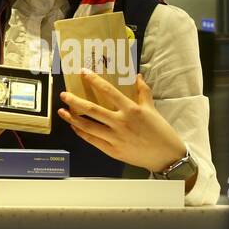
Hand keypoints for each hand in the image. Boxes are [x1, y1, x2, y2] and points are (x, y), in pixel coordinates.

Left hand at [57, 72, 186, 173]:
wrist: (166, 156)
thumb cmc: (160, 131)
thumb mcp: (152, 109)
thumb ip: (143, 92)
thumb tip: (137, 76)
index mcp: (131, 110)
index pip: (108, 91)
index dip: (94, 81)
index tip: (83, 73)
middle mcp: (121, 122)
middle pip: (92, 110)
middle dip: (75, 101)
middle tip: (64, 95)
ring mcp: (115, 137)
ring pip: (88, 126)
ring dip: (72, 118)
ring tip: (62, 111)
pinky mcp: (111, 150)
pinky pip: (91, 140)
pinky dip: (81, 132)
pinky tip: (74, 126)